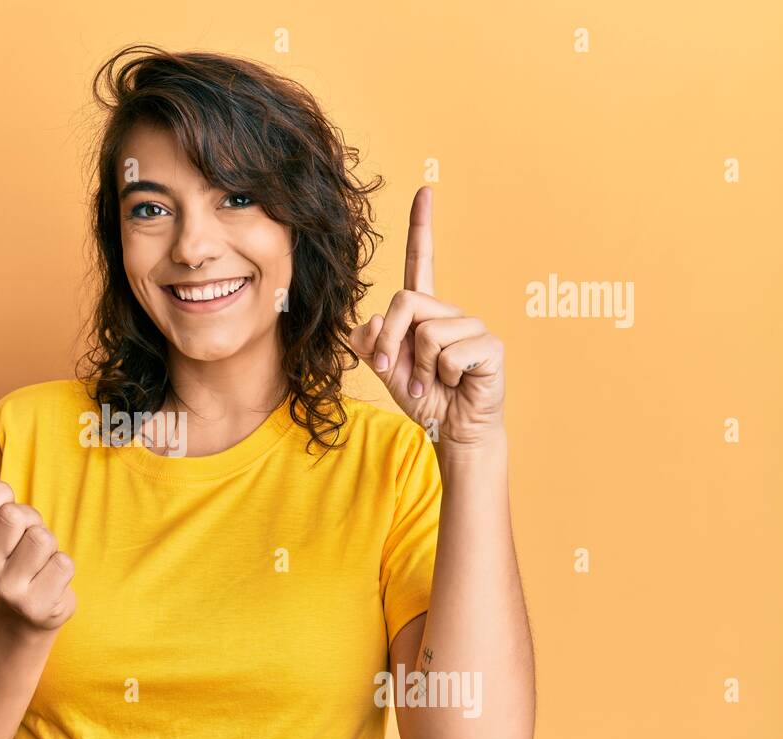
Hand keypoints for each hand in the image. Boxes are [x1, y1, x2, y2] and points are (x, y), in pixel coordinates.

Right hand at [0, 470, 76, 632]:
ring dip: (49, 542)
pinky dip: (62, 565)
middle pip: (12, 516)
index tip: (5, 501)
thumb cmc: (19, 553)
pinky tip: (50, 576)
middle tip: (28, 533)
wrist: (35, 608)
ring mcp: (8, 590)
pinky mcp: (36, 605)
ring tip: (41, 556)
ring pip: (41, 539)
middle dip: (30, 517)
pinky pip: (62, 564)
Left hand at [349, 187, 505, 447]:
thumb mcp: (387, 370)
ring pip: (425, 333)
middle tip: (397, 373)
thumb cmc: (425, 398)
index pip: (423, 262)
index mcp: (425, 312)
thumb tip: (367, 324)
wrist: (453, 430)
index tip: (425, 190)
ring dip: (418, 368)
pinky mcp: (489, 345)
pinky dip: (441, 377)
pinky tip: (455, 384)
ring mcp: (472, 326)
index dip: (422, 226)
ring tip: (433, 383)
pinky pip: (447, 354)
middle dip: (391, 342)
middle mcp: (450, 312)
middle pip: (405, 303)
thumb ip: (372, 345)